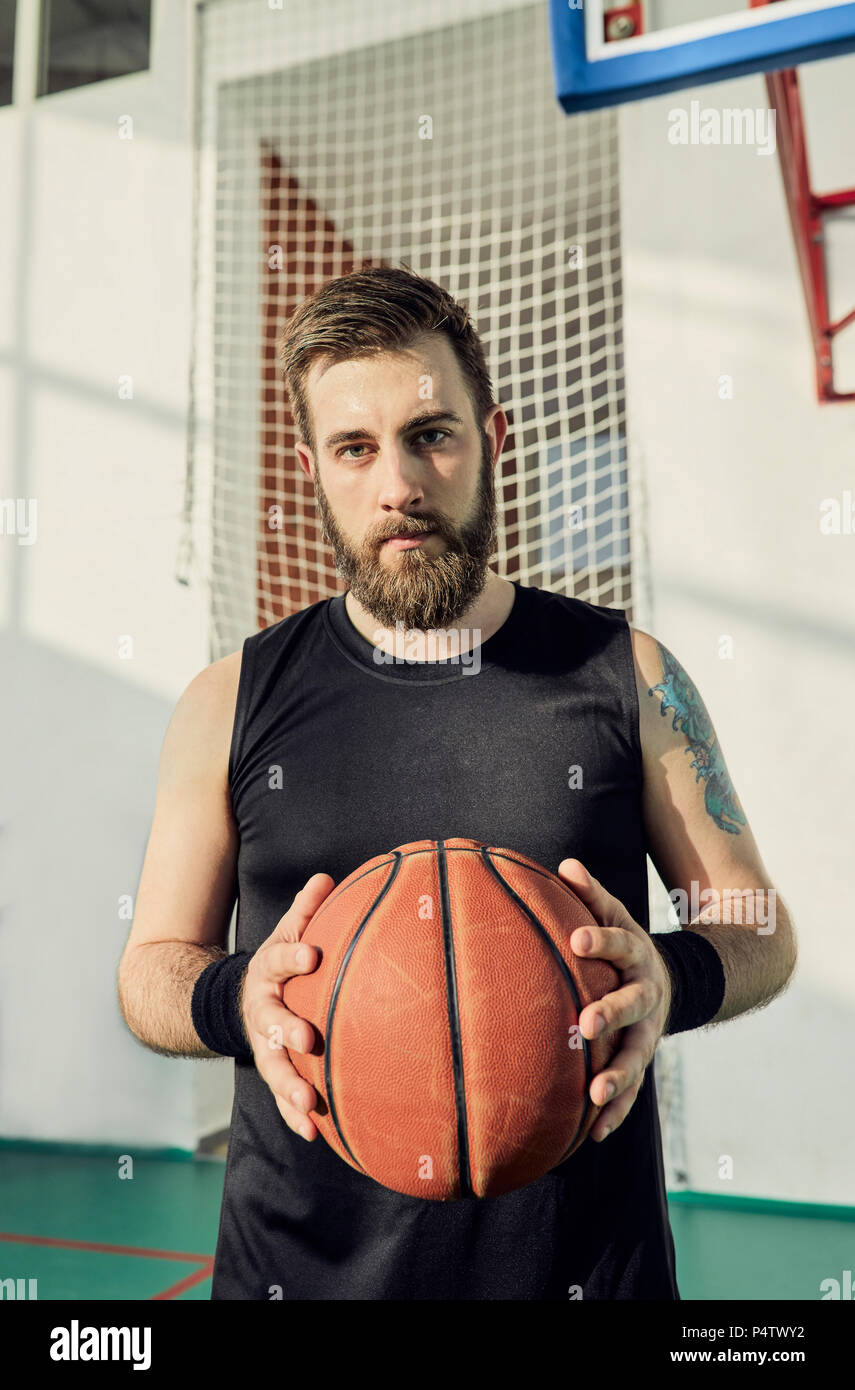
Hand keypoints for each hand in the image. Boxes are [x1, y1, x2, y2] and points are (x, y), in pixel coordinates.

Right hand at [239, 873, 334, 1141]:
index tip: (313, 955)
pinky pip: (282, 1094)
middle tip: (308, 1039)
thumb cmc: (282, 960)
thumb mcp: (288, 932)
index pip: (280, 958)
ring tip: (309, 1100)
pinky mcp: (272, 1068)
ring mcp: (264, 1043)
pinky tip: (314, 1131)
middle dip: (288, 1030)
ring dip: (290, 1084)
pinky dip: (295, 1114)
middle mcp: (263, 1010)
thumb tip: (326, 878)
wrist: (237, 1000)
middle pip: (272, 1020)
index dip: (294, 956)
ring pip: (274, 1065)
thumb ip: (305, 910)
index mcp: (269, 971)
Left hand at [557, 858, 671, 1142]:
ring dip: (617, 1075)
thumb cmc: (623, 946)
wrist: (673, 981)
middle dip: (611, 1014)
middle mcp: (646, 994)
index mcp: (636, 955)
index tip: (574, 938)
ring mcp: (648, 1030)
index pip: (619, 943)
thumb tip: (565, 864)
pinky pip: (631, 1089)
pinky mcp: (642, 1058)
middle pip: (632, 1004)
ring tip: (594, 1094)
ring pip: (636, 1055)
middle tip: (586, 1023)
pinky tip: (594, 1132)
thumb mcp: (614, 916)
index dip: (599, 939)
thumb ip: (591, 896)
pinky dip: (615, 1112)